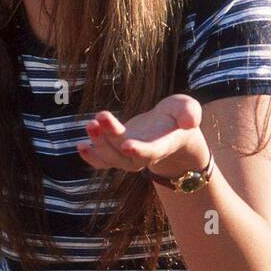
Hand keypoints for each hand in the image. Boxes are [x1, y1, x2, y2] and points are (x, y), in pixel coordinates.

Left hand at [77, 95, 209, 178]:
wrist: (169, 129)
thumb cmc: (178, 116)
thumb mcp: (187, 108)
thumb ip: (190, 113)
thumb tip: (190, 121)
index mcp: (162, 146)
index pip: (151, 152)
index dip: (139, 150)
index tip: (126, 145)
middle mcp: (143, 156)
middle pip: (124, 154)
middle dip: (110, 137)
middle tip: (99, 117)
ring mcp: (128, 157)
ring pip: (111, 158)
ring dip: (98, 143)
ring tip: (90, 124)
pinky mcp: (117, 153)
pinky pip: (102, 163)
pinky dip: (91, 157)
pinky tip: (80, 145)